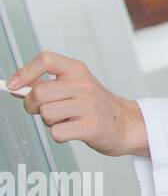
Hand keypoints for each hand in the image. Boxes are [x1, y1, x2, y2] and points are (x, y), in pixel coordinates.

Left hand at [7, 51, 147, 156]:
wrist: (125, 124)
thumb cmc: (95, 106)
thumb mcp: (74, 87)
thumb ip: (45, 85)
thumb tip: (15, 87)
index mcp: (77, 71)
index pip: (46, 59)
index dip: (25, 72)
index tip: (13, 85)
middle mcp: (83, 85)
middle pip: (39, 93)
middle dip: (32, 106)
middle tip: (42, 110)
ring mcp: (88, 105)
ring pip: (46, 114)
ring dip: (49, 122)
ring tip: (65, 120)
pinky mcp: (91, 126)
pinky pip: (57, 132)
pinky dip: (60, 135)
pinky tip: (73, 130)